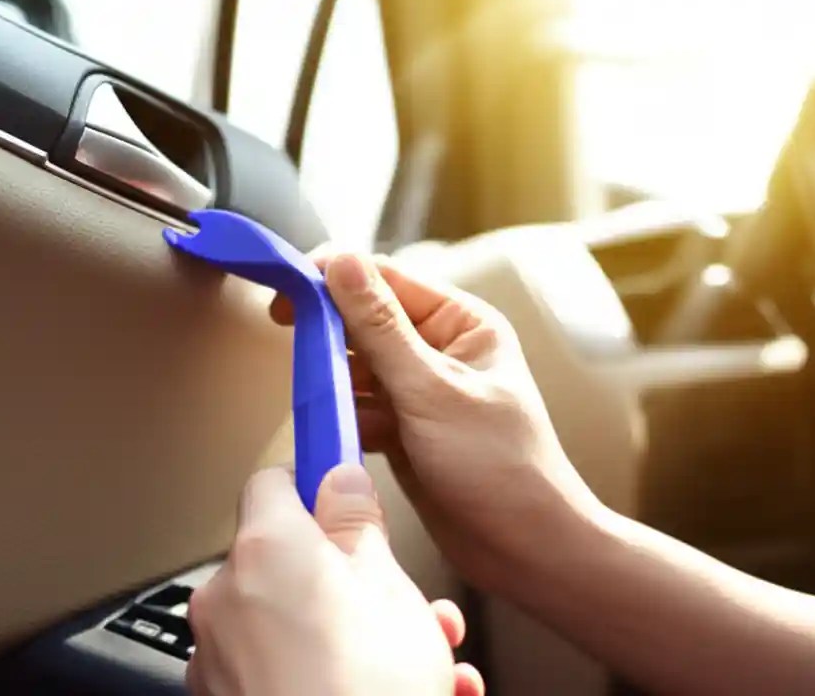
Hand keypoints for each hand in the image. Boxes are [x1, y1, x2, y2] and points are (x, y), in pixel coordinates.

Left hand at [186, 464, 483, 695]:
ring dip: (350, 632)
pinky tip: (390, 689)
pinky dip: (322, 672)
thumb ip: (358, 523)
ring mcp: (218, 660)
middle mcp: (225, 599)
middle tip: (408, 603)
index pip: (275, 483)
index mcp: (264, 551)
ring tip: (422, 663)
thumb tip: (341, 481)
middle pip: (290, 561)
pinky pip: (278, 670)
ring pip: (293, 623)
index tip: (346, 487)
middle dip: (351, 577)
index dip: (317, 484)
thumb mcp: (389, 587)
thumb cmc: (368, 692)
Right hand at [271, 253, 599, 596]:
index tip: (288, 287)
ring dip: (335, 381)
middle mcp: (441, 349)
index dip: (334, 278)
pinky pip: (359, 407)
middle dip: (329, 332)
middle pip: (365, 320)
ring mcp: (421, 391)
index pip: (386, 278)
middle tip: (290, 337)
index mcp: (463, 323)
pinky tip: (340, 431)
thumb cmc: (502, 467)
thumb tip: (343, 263)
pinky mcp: (405, 429)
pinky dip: (344, 416)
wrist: (526, 550)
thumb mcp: (433, 390)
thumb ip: (380, 328)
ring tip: (324, 399)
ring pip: (356, 367)